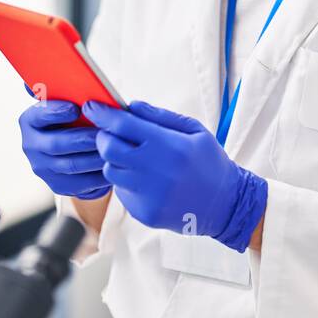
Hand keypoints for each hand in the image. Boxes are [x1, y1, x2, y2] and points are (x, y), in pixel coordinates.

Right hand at [18, 100, 110, 199]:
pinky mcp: (58, 185)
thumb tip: (41, 81)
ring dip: (95, 157)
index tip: (77, 108)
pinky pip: (81, 183)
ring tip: (114, 148)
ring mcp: (43, 168)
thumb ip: (62, 90)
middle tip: (106, 133)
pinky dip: (99, 175)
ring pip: (72, 166)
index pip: (39, 115)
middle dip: (84, 139)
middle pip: (57, 144)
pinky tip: (114, 165)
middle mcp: (31, 146)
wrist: (70, 150)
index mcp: (30, 121)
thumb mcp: (65, 102)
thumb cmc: (73, 119)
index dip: (56, 112)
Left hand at [82, 100, 266, 252]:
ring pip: (110, 171)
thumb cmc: (209, 162)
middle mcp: (155, 170)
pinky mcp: (144, 212)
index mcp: (168, 145)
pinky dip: (126, 181)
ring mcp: (148, 194)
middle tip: (109, 133)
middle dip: (103, 137)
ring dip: (114, 160)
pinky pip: (121, 192)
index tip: (92, 106)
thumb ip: (160, 117)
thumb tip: (131, 105)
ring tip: (132, 158)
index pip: (123, 124)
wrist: (226, 205)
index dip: (103, 114)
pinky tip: (145, 179)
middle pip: (108, 148)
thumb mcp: (194, 131)